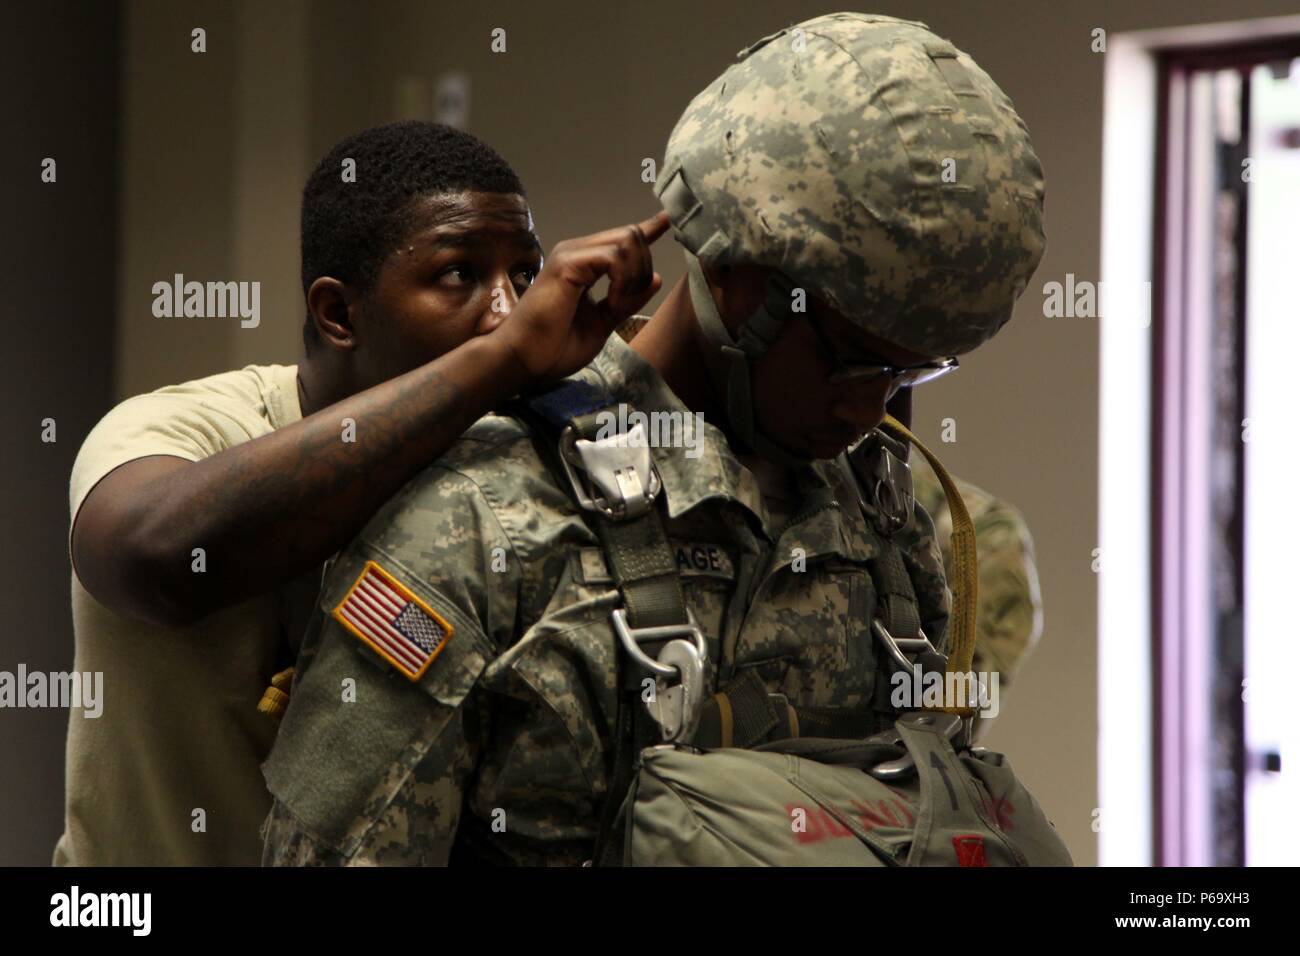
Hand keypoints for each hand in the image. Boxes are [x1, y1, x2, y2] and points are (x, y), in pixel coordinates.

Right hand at [493, 211, 670, 383]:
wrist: (524, 359)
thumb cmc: (553, 346)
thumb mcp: (601, 323)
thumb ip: (626, 301)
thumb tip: (655, 279)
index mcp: (584, 264)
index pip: (620, 239)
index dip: (647, 229)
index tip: (667, 220)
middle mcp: (577, 252)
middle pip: (630, 236)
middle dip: (643, 267)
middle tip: (628, 300)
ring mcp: (571, 254)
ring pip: (626, 241)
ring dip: (634, 275)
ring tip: (618, 302)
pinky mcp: (567, 263)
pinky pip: (613, 258)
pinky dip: (623, 281)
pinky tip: (614, 300)